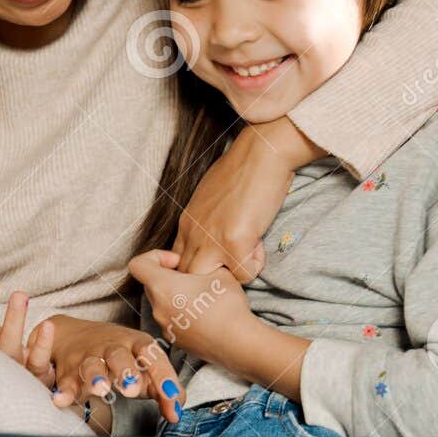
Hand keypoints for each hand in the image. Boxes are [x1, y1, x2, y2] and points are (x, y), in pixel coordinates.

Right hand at [42, 315, 181, 423]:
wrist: (73, 334)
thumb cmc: (120, 356)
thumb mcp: (144, 366)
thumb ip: (162, 389)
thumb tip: (176, 411)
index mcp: (136, 344)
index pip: (152, 355)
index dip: (163, 374)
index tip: (171, 395)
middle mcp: (112, 347)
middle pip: (118, 355)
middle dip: (126, 371)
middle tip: (132, 389)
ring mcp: (88, 357)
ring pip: (91, 365)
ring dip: (96, 377)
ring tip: (101, 390)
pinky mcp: (69, 371)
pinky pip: (66, 381)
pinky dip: (64, 391)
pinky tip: (61, 400)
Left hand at [129, 250, 255, 364]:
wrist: (238, 343)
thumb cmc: (227, 305)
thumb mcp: (218, 271)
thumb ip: (199, 263)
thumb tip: (195, 267)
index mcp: (162, 287)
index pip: (137, 265)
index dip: (155, 257)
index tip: (177, 263)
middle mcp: (157, 309)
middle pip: (150, 284)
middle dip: (168, 277)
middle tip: (192, 278)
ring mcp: (164, 327)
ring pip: (161, 303)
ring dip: (175, 297)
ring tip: (201, 298)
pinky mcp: (174, 340)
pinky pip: (171, 320)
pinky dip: (181, 314)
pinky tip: (204, 316)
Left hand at [172, 115, 321, 280]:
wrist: (261, 154)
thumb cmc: (243, 171)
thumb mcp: (210, 198)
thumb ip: (206, 221)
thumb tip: (215, 236)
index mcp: (187, 223)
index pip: (176, 262)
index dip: (198, 267)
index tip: (218, 258)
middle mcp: (193, 234)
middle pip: (187, 277)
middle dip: (210, 278)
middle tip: (232, 263)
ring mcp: (211, 241)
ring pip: (209, 282)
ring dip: (230, 275)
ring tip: (245, 253)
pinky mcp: (233, 244)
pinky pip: (244, 275)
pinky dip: (255, 264)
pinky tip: (259, 241)